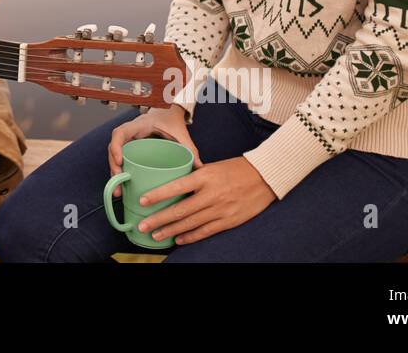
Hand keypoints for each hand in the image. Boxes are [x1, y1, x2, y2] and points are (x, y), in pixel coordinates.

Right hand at [109, 104, 203, 194]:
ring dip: (115, 174)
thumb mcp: (180, 132)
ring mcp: (129, 142)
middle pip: (113, 149)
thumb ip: (190, 148)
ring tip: (120, 192)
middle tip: (119, 182)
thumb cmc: (170, 119)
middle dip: (113, 167)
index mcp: (138, 125)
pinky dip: (121, 173)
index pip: (120, 133)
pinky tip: (124, 187)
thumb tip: (199, 167)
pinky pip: (122, 161)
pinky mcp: (132, 150)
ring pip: (115, 157)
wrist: (168, 111)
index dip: (116, 147)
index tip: (120, 161)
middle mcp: (129, 133)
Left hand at [134, 156, 276, 245]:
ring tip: (155, 235)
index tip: (142, 201)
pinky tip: (178, 240)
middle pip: (180, 210)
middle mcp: (211, 194)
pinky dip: (190, 237)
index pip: (176, 186)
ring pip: (190, 223)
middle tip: (142, 225)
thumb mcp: (213, 167)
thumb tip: (174, 184)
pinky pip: (206, 231)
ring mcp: (220, 209)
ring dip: (171, 231)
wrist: (265, 177)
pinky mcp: (229, 221)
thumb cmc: (236, 168)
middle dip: (159, 219)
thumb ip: (195, 177)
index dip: (158, 195)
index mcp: (205, 176)